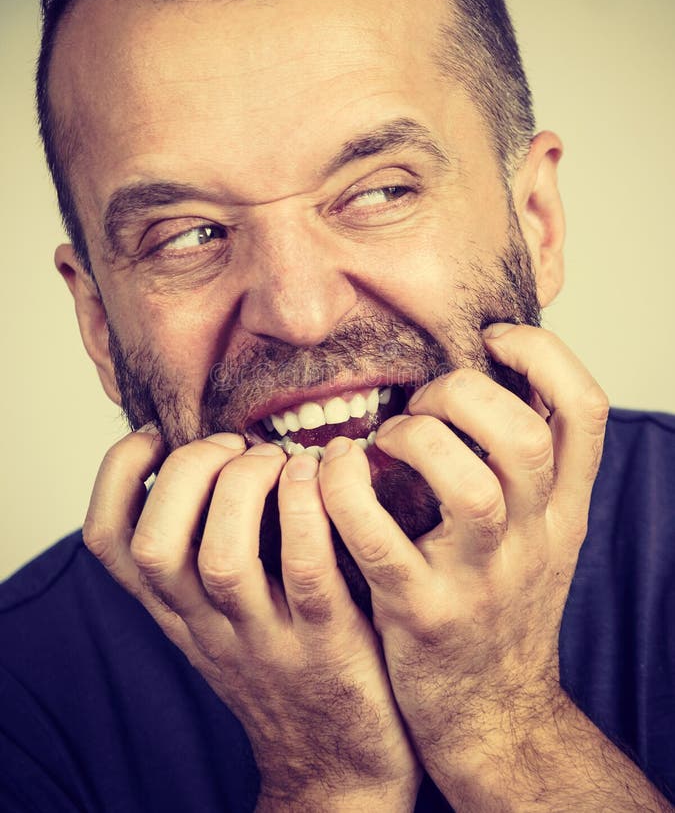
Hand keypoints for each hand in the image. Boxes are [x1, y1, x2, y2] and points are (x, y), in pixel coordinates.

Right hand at [83, 430, 419, 809]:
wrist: (339, 765)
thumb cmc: (286, 667)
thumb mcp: (226, 617)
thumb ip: (207, 550)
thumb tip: (210, 454)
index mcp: (177, 611)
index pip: (108, 544)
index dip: (119, 475)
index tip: (160, 436)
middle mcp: (208, 627)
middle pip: (156, 544)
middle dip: (188, 470)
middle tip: (234, 445)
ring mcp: (266, 640)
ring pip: (224, 558)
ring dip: (247, 486)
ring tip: (278, 458)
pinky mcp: (329, 646)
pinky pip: (307, 568)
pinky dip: (307, 508)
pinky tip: (323, 475)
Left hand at [318, 325, 609, 797]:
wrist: (495, 718)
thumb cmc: (502, 607)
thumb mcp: (539, 535)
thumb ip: (524, 467)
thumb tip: (485, 376)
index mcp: (563, 509)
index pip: (586, 410)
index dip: (543, 354)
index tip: (491, 341)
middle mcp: (534, 538)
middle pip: (525, 436)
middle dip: (465, 393)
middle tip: (424, 402)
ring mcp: (481, 580)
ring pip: (468, 485)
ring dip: (413, 440)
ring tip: (383, 443)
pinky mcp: (423, 615)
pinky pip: (380, 540)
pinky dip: (346, 492)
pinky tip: (333, 475)